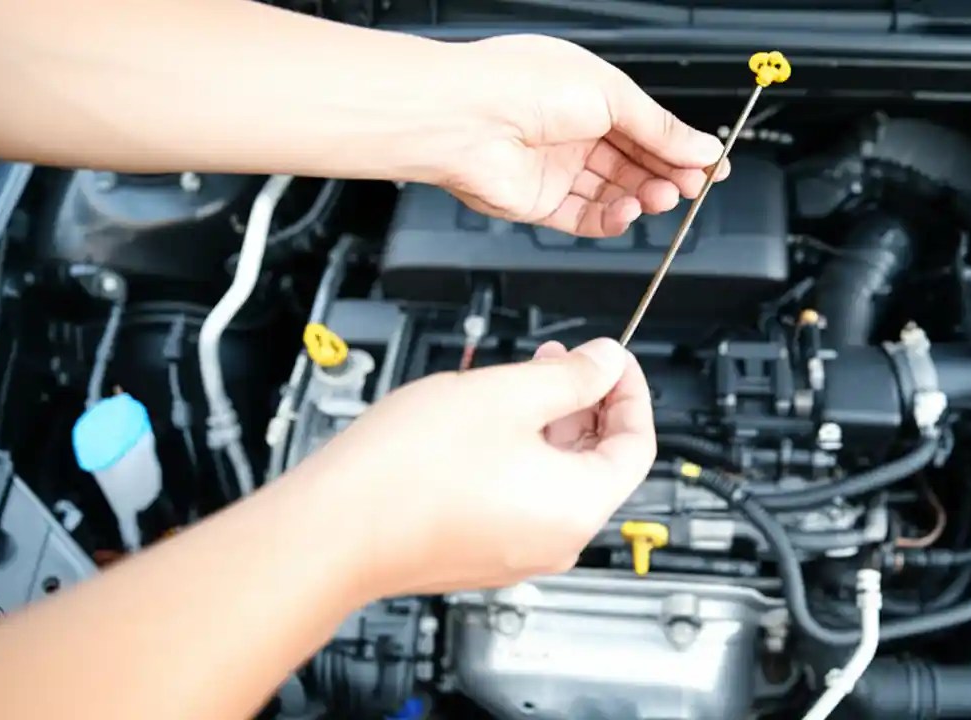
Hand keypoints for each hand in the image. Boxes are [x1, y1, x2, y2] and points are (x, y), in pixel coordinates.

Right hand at [293, 338, 655, 599]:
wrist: (332, 529)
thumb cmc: (406, 471)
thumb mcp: (506, 394)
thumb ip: (571, 375)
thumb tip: (607, 363)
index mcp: (578, 506)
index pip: (638, 444)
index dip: (630, 390)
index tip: (611, 359)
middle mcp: (557, 541)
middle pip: (599, 463)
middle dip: (587, 403)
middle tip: (561, 360)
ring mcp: (518, 554)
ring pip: (557, 480)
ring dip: (550, 426)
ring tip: (517, 384)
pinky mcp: (481, 554)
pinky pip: (522, 499)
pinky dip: (521, 457)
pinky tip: (488, 424)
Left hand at [415, 34, 729, 236]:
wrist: (468, 117)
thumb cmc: (521, 84)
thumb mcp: (613, 94)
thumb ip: (660, 128)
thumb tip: (702, 146)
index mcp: (587, 92)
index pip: (646, 126)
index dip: (680, 147)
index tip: (711, 165)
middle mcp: (570, 129)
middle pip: (633, 162)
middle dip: (668, 174)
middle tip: (694, 186)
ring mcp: (555, 166)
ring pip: (613, 192)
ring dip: (644, 197)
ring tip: (664, 197)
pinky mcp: (541, 202)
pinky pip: (586, 217)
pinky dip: (613, 219)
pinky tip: (630, 212)